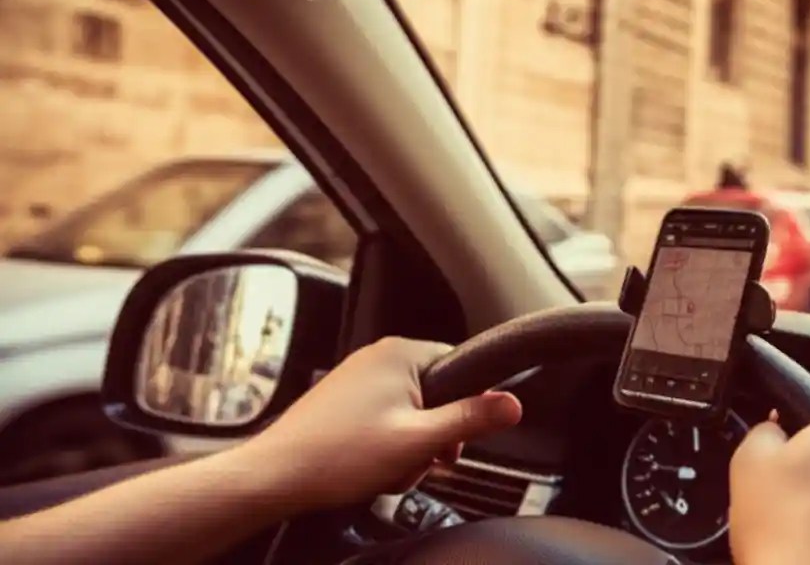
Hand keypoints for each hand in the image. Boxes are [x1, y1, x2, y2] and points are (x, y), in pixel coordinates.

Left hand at [231, 336, 522, 511]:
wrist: (274, 478)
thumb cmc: (337, 455)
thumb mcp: (418, 440)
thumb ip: (471, 419)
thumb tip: (513, 404)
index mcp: (399, 353)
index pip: (460, 367)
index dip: (466, 408)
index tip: (455, 440)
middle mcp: (377, 357)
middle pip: (436, 394)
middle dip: (435, 434)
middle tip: (419, 459)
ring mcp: (357, 379)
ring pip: (411, 412)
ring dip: (410, 445)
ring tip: (389, 467)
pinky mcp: (343, 402)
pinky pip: (386, 419)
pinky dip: (387, 446)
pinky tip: (371, 467)